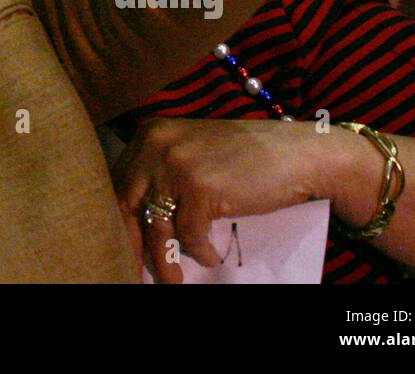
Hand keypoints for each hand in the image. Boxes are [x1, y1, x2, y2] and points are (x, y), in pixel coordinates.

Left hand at [112, 118, 338, 282]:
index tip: (122, 246)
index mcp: (150, 133)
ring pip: (156, 226)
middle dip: (131, 243)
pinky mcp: (199, 188)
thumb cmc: (246, 157)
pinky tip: (212, 255)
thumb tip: (139, 218)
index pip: (120, 182)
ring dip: (164, 260)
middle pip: (126, 204)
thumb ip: (162, 173)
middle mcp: (155, 144)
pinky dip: (200, 251)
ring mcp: (176, 165)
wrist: (295, 154)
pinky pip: (189, 235)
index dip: (120, 218)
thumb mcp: (192, 152)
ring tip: (173, 280)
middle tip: (135, 271)